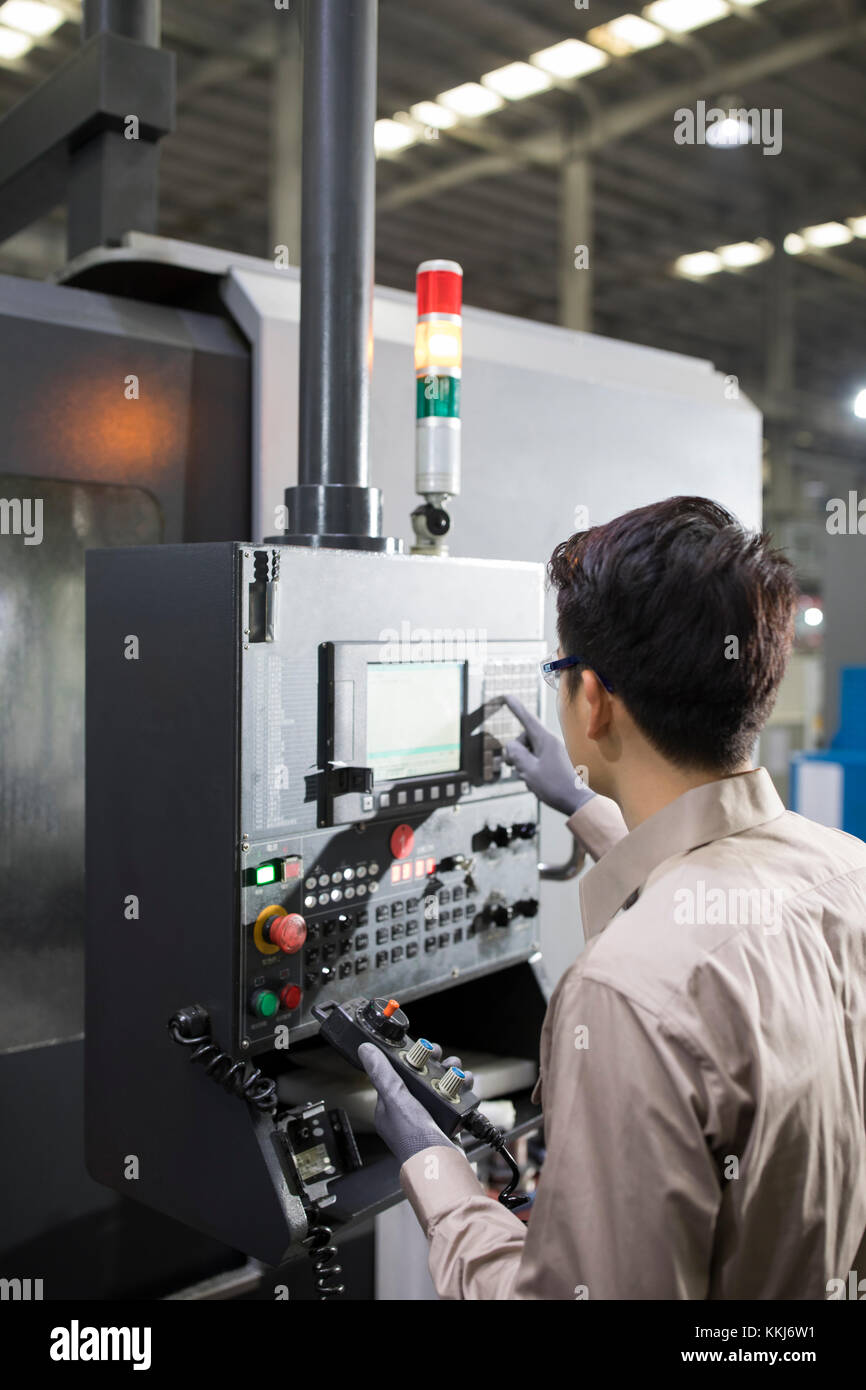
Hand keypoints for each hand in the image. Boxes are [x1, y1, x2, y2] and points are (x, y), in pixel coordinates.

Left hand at [358, 1042, 473, 1166]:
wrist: (441, 1164)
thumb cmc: (414, 1139)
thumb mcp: (395, 1098)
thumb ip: (382, 1073)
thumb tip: (366, 1051)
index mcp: (390, 1107)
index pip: (397, 1074)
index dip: (410, 1059)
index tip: (422, 1048)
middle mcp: (408, 1112)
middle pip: (421, 1078)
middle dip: (435, 1064)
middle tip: (443, 1057)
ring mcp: (428, 1117)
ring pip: (440, 1086)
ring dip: (451, 1074)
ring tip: (458, 1070)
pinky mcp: (446, 1123)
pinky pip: (454, 1100)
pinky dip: (462, 1090)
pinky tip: (466, 1084)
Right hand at [502, 694, 594, 817]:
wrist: (579, 802)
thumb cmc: (556, 786)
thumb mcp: (529, 770)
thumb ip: (516, 755)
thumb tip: (511, 746)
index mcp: (546, 740)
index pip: (527, 719)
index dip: (515, 708)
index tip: (507, 697)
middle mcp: (551, 743)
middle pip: (525, 739)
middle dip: (516, 752)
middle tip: (512, 767)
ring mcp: (556, 752)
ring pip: (531, 751)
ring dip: (524, 764)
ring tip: (529, 780)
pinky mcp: (558, 762)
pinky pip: (539, 760)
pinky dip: (533, 769)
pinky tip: (536, 783)